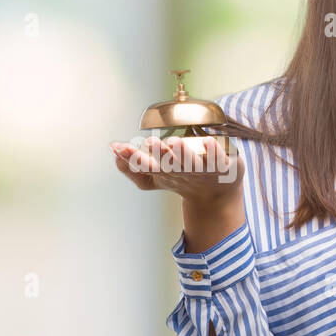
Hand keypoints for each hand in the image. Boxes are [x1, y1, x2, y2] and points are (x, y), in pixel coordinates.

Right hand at [109, 135, 243, 205]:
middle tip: (151, 142)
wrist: (217, 194)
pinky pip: (218, 159)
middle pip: (169, 165)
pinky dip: (214, 151)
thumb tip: (113, 150)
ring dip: (183, 154)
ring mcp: (202, 171)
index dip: (133, 158)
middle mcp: (181, 173)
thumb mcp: (156, 175)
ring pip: (191, 163)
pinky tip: (208, 141)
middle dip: (160, 154)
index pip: (146, 166)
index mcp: (164, 173)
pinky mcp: (222, 167)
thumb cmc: (184, 179)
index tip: (120, 147)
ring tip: (176, 142)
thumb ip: (133, 166)